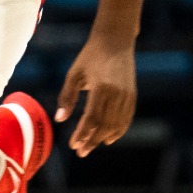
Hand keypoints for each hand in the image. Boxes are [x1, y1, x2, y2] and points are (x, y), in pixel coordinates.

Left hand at [55, 37, 137, 157]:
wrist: (115, 41)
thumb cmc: (90, 57)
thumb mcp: (73, 74)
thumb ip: (66, 97)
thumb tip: (60, 120)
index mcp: (100, 88)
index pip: (91, 119)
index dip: (82, 134)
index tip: (73, 145)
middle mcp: (116, 93)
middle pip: (104, 126)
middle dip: (92, 141)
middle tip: (81, 151)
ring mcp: (127, 95)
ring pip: (117, 125)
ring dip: (104, 138)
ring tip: (91, 145)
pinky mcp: (132, 95)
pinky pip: (126, 118)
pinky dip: (118, 131)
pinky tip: (108, 138)